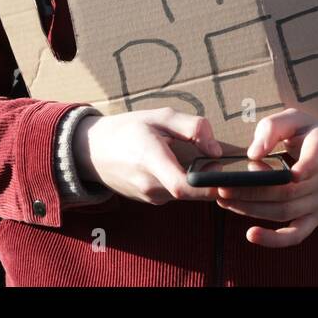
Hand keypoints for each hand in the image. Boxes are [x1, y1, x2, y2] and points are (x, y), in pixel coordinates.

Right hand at [73, 109, 222, 204]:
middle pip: (191, 192)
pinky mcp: (150, 201)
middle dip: (210, 180)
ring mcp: (148, 197)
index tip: (225, 174)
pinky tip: (177, 166)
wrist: (92, 151)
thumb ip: (192, 128)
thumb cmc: (127, 129)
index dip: (208, 185)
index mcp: (150, 159)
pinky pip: (175, 194)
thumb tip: (216, 150)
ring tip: (195, 158)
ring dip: (196, 180)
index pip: (182, 185)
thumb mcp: (159, 116)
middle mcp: (149, 184)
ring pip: (185, 194)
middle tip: (219, 160)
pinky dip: (183, 182)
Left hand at [213, 109, 317, 248]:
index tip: (290, 172)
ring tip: (225, 202)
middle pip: (288, 191)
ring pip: (285, 212)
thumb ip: (273, 128)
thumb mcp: (297, 119)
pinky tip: (251, 234)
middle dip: (253, 191)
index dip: (305, 168)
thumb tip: (253, 153)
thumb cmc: (314, 135)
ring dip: (253, 209)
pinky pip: (297, 235)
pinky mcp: (316, 218)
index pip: (317, 159)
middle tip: (223, 187)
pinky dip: (274, 240)